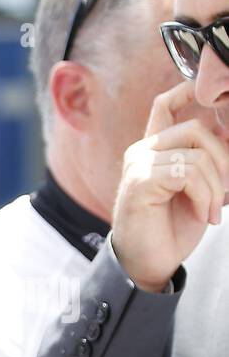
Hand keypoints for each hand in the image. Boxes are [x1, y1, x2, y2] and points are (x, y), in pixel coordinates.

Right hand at [112, 81, 228, 290]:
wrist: (148, 264)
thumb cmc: (170, 230)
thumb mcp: (198, 189)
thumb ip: (208, 160)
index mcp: (154, 150)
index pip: (166, 105)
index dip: (188, 92)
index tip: (210, 93)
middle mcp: (142, 152)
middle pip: (196, 128)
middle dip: (223, 159)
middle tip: (226, 192)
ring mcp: (138, 166)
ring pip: (196, 154)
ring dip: (216, 187)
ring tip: (211, 212)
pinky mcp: (140, 183)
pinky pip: (187, 174)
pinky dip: (204, 196)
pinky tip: (202, 215)